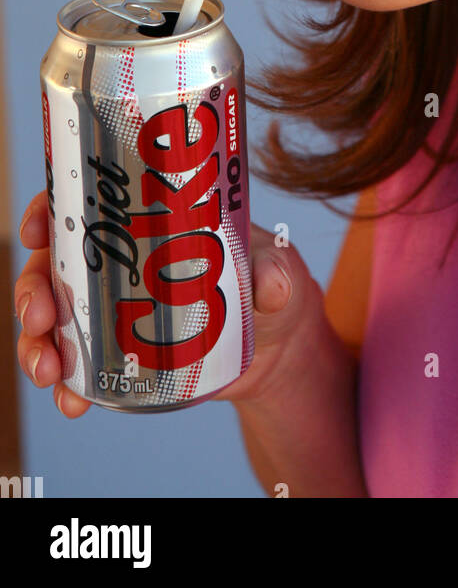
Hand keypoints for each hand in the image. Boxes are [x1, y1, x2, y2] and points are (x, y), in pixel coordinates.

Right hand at [15, 191, 324, 414]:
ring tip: (49, 372)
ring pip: (56, 317)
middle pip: (57, 264)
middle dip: (34, 290)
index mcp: (151, 220)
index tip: (38, 230)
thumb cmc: (274, 285)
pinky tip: (71, 402)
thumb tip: (271, 284)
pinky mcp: (121, 351)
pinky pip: (78, 365)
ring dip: (37, 343)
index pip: (89, 201)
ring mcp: (116, 307)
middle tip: (41, 319)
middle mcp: (123, 260)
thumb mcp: (277, 272)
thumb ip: (276, 275)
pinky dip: (66, 384)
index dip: (51, 210)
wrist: (277, 349)